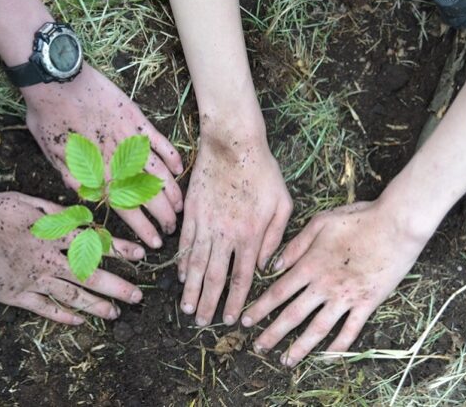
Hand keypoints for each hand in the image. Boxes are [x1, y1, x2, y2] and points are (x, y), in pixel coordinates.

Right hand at [0, 192, 145, 323]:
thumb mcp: (25, 200)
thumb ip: (54, 209)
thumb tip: (79, 213)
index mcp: (53, 233)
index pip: (94, 242)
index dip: (119, 249)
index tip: (140, 256)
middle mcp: (49, 259)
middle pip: (89, 275)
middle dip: (117, 287)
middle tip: (137, 297)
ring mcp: (33, 279)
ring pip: (72, 295)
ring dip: (95, 306)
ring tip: (115, 315)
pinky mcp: (15, 295)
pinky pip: (44, 308)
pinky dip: (62, 316)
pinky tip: (78, 322)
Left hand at [22, 64, 183, 247]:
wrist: (56, 81)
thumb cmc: (49, 119)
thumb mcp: (54, 158)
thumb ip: (75, 181)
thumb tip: (90, 202)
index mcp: (98, 175)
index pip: (128, 211)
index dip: (144, 229)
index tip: (154, 243)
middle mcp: (119, 162)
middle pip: (150, 196)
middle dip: (165, 217)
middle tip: (172, 229)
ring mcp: (132, 141)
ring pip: (160, 174)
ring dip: (173, 193)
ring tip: (181, 208)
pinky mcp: (137, 120)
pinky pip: (161, 143)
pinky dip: (173, 157)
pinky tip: (180, 170)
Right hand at [178, 136, 291, 325]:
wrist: (233, 143)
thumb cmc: (263, 171)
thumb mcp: (283, 203)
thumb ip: (276, 237)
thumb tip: (265, 264)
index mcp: (252, 234)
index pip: (242, 276)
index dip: (235, 301)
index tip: (231, 319)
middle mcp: (227, 234)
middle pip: (216, 277)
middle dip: (209, 303)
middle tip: (202, 322)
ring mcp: (206, 223)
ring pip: (197, 264)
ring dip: (192, 290)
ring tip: (187, 308)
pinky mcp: (192, 212)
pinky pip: (186, 243)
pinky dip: (183, 262)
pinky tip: (182, 276)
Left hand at [241, 200, 429, 365]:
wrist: (396, 225)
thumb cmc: (358, 218)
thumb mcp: (320, 222)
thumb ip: (296, 245)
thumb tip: (274, 265)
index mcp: (310, 265)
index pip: (277, 292)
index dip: (260, 308)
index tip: (247, 321)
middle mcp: (324, 285)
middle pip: (292, 314)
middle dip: (272, 333)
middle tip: (258, 347)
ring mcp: (346, 297)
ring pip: (317, 328)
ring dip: (300, 347)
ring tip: (286, 361)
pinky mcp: (367, 303)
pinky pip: (351, 330)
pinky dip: (339, 346)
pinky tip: (328, 357)